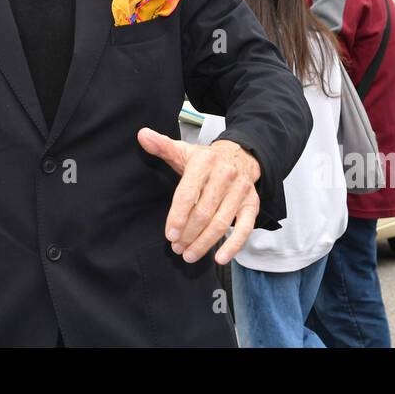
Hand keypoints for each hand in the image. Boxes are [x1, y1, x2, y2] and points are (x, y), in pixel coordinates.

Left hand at [136, 129, 261, 265]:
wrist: (241, 155)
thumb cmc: (206, 160)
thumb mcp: (183, 151)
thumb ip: (162, 146)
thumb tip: (142, 135)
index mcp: (204, 162)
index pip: (188, 193)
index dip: (178, 216)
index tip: (169, 235)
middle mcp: (225, 175)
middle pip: (204, 212)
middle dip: (188, 234)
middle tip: (176, 248)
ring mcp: (240, 191)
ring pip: (221, 222)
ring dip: (204, 243)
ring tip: (189, 255)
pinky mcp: (252, 204)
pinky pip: (244, 228)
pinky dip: (233, 245)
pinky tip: (220, 258)